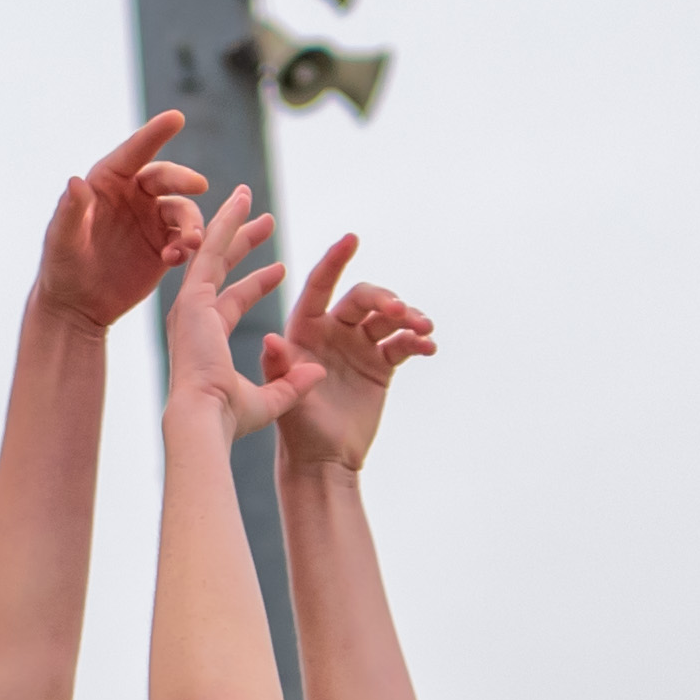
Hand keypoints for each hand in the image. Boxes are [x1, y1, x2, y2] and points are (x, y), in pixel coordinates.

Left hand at [37, 111, 213, 325]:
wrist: (76, 305)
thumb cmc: (61, 267)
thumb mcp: (62, 240)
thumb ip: (70, 211)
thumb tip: (76, 182)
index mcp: (107, 182)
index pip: (133, 152)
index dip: (154, 134)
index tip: (176, 118)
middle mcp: (134, 195)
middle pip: (166, 178)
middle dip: (183, 179)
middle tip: (199, 186)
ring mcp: (151, 220)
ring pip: (182, 211)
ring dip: (191, 223)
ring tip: (190, 243)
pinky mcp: (164, 247)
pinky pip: (185, 240)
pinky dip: (187, 247)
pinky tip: (175, 259)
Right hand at [162, 187, 294, 436]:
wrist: (203, 419)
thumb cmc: (228, 419)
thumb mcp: (269, 400)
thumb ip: (292, 384)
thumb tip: (319, 372)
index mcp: (207, 340)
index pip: (232, 302)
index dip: (255, 285)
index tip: (280, 270)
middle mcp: (195, 318)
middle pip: (219, 269)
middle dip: (241, 242)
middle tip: (264, 222)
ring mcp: (191, 305)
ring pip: (212, 252)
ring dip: (230, 222)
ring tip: (246, 196)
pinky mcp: (193, 297)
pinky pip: (210, 250)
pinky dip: (224, 225)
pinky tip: (238, 203)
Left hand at [266, 237, 435, 474]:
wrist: (324, 461)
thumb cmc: (298, 431)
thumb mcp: (286, 399)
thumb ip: (281, 368)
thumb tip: (271, 339)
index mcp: (305, 330)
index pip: (320, 286)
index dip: (334, 260)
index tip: (351, 238)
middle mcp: (332, 332)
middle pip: (362, 299)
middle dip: (384, 299)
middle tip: (399, 312)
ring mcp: (359, 347)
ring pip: (388, 319)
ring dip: (409, 318)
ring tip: (423, 328)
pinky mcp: (380, 365)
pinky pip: (403, 344)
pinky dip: (417, 341)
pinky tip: (429, 347)